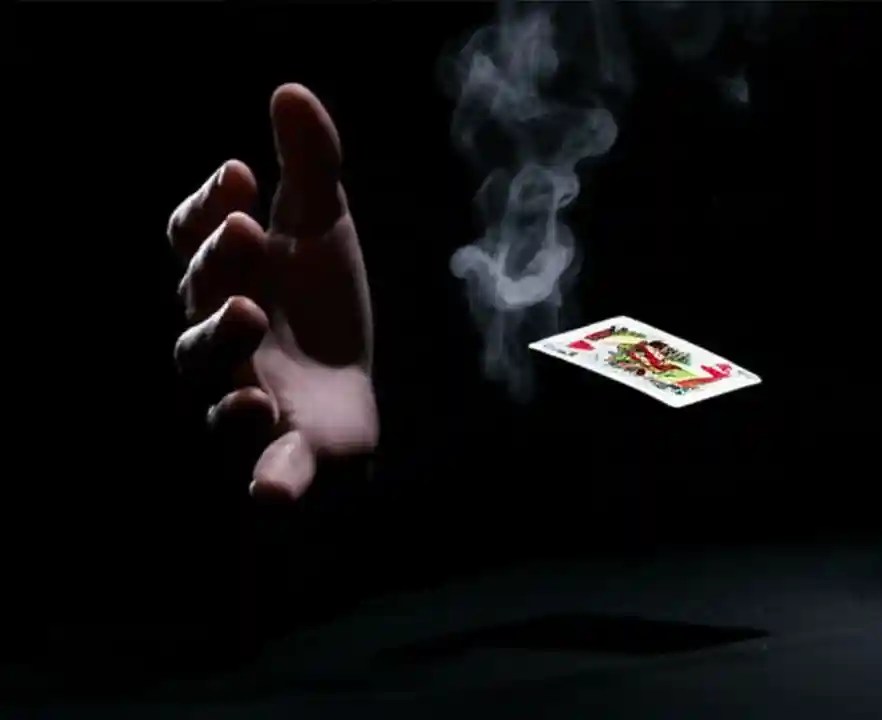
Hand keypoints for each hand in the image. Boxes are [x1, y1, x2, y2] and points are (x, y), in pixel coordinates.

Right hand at [168, 84, 376, 502]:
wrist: (352, 387)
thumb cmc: (320, 303)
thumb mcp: (323, 227)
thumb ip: (310, 165)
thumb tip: (290, 88)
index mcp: (227, 279)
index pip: (197, 238)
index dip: (210, 207)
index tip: (241, 174)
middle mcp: (221, 338)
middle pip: (199, 304)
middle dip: (216, 269)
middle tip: (244, 234)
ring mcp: (246, 398)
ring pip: (215, 382)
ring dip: (223, 350)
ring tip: (246, 315)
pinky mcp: (285, 455)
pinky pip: (268, 474)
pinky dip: (268, 482)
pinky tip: (271, 493)